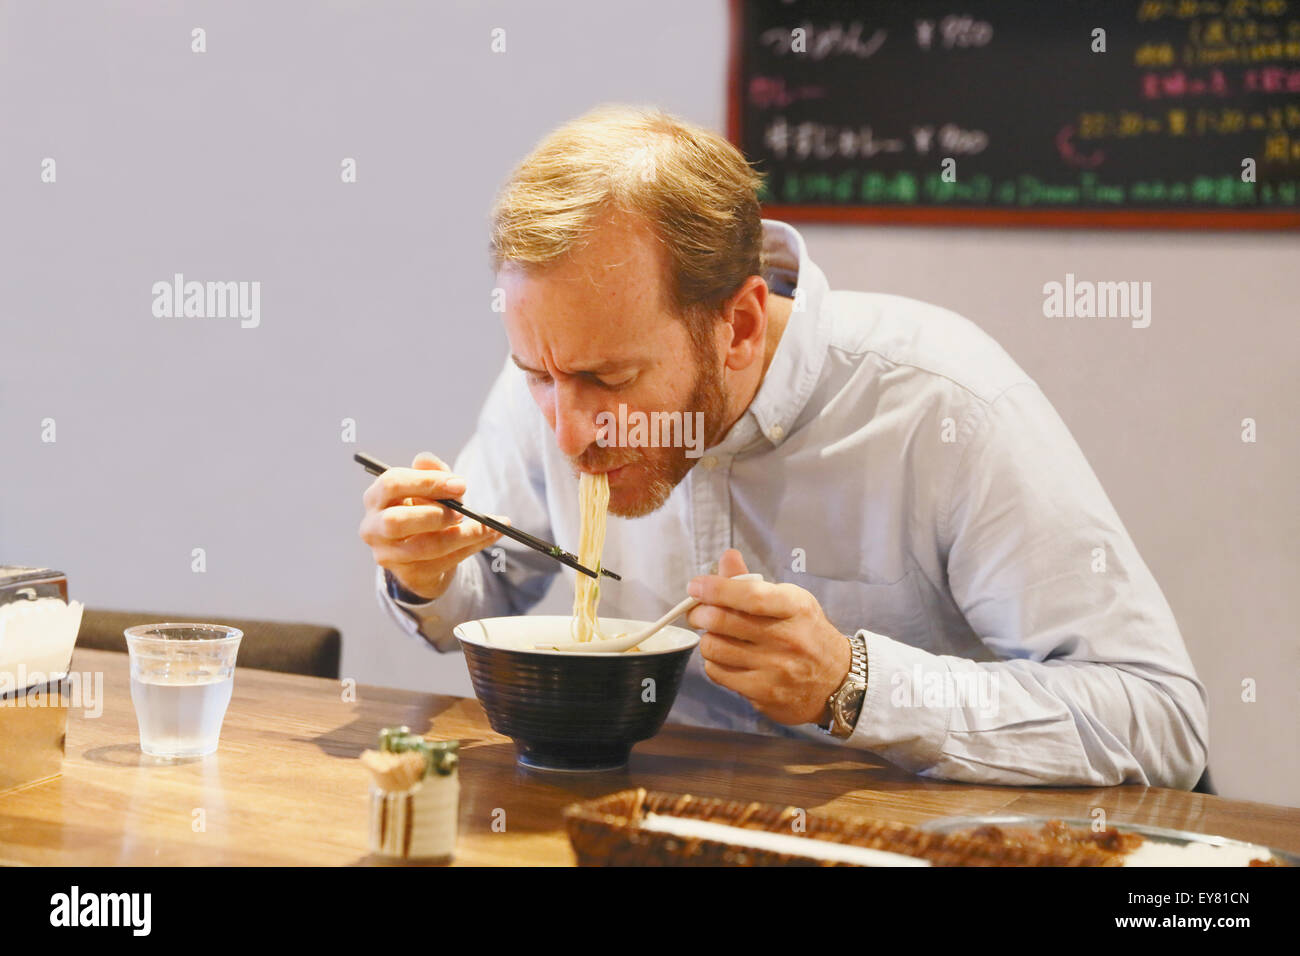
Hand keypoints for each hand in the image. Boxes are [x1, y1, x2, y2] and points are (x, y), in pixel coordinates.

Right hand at [358, 452, 506, 600]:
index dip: (428, 482)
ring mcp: (388, 555)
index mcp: (375, 497)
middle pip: (396, 522)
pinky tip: (492, 534)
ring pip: (426, 547)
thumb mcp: (429, 486)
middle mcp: (373, 528)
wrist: (421, 550)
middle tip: (461, 512)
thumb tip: (427, 460)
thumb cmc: (423, 507)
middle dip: (435, 515)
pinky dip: (474, 546)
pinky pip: (445, 562)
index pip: (392, 484)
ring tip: (489, 525)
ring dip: (463, 535)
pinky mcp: (409, 574)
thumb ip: (431, 471)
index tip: (461, 484)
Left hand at [686, 549, 851, 725]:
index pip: (750, 595)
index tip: (695, 585)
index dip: (716, 588)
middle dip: (700, 613)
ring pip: (714, 648)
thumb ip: (753, 583)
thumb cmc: (806, 633)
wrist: (838, 680)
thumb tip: (726, 557)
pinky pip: (718, 674)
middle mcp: (787, 638)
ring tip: (717, 636)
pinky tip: (727, 659)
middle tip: (698, 612)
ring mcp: (776, 669)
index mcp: (795, 607)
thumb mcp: (790, 601)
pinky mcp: (764, 694)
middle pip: (723, 621)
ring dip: (708, 639)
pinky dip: (714, 663)